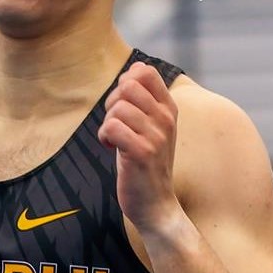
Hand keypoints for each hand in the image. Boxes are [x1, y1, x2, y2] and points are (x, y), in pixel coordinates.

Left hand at [99, 62, 188, 241]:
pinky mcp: (142, 153)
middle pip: (128, 86)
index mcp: (169, 109)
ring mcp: (156, 136)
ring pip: (118, 108)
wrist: (156, 204)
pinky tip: (111, 148)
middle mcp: (166, 119)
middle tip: (115, 123)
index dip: (125, 83)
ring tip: (114, 140)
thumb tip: (137, 67)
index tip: (123, 105)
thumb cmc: (146, 163)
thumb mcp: (150, 126)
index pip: (146, 72)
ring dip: (107, 123)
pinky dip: (104, 137)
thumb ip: (144, 98)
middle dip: (112, 101)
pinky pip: (112, 128)